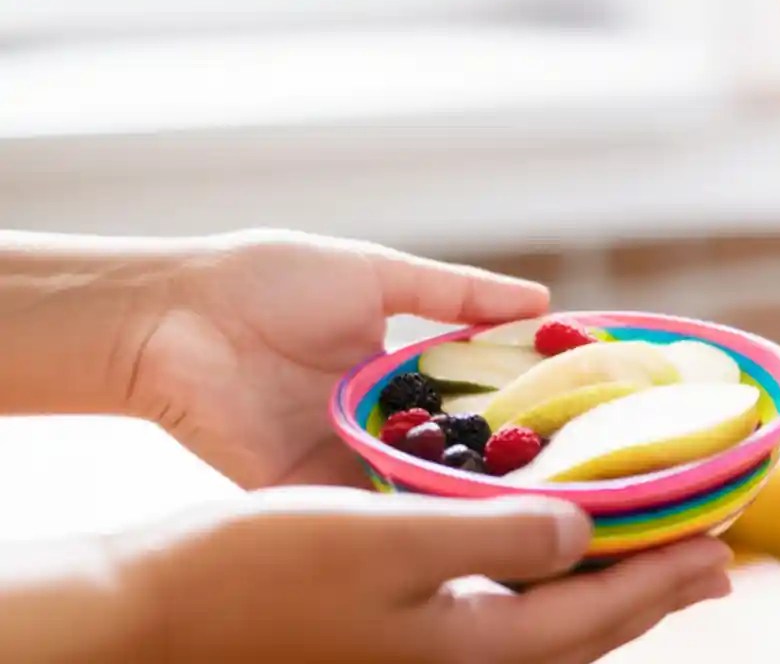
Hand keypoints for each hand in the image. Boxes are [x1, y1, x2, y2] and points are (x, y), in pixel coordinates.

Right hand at [114, 488, 733, 663]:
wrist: (153, 618)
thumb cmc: (257, 574)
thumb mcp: (386, 543)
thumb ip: (496, 540)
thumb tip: (586, 532)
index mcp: (470, 654)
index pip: (599, 617)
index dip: (666, 578)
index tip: (724, 545)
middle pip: (586, 636)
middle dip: (654, 593)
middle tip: (712, 557)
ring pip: (549, 635)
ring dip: (607, 594)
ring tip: (649, 558)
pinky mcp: (395, 647)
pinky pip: (505, 623)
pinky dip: (547, 589)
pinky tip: (545, 559)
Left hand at [128, 229, 548, 488]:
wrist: (175, 314)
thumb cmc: (268, 279)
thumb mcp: (379, 274)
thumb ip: (457, 294)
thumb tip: (542, 303)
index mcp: (398, 376)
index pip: (476, 405)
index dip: (524, 415)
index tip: (584, 423)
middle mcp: (379, 424)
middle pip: (453, 457)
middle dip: (506, 471)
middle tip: (576, 483)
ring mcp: (344, 460)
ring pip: (417, 490)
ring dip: (464, 497)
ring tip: (537, 508)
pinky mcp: (305, 490)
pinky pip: (364, 511)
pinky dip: (406, 518)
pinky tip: (463, 524)